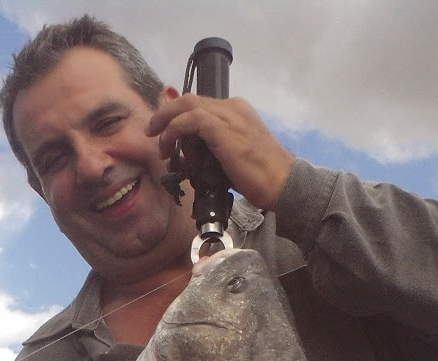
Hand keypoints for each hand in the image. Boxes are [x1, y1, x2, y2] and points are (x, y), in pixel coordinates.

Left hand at [147, 94, 294, 211]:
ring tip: (158, 142)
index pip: (200, 104)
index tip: (164, 131)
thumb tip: (186, 155)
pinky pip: (191, 120)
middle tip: (153, 130)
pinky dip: (175, 129)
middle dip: (166, 113)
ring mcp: (230, 116)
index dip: (177, 115)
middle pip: (189, 100)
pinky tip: (169, 143)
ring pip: (187, 105)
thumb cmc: (261, 176)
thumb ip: (211, 149)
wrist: (284, 182)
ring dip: (166, 122)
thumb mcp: (232, 157)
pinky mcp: (224, 130)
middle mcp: (233, 107)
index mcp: (237, 111)